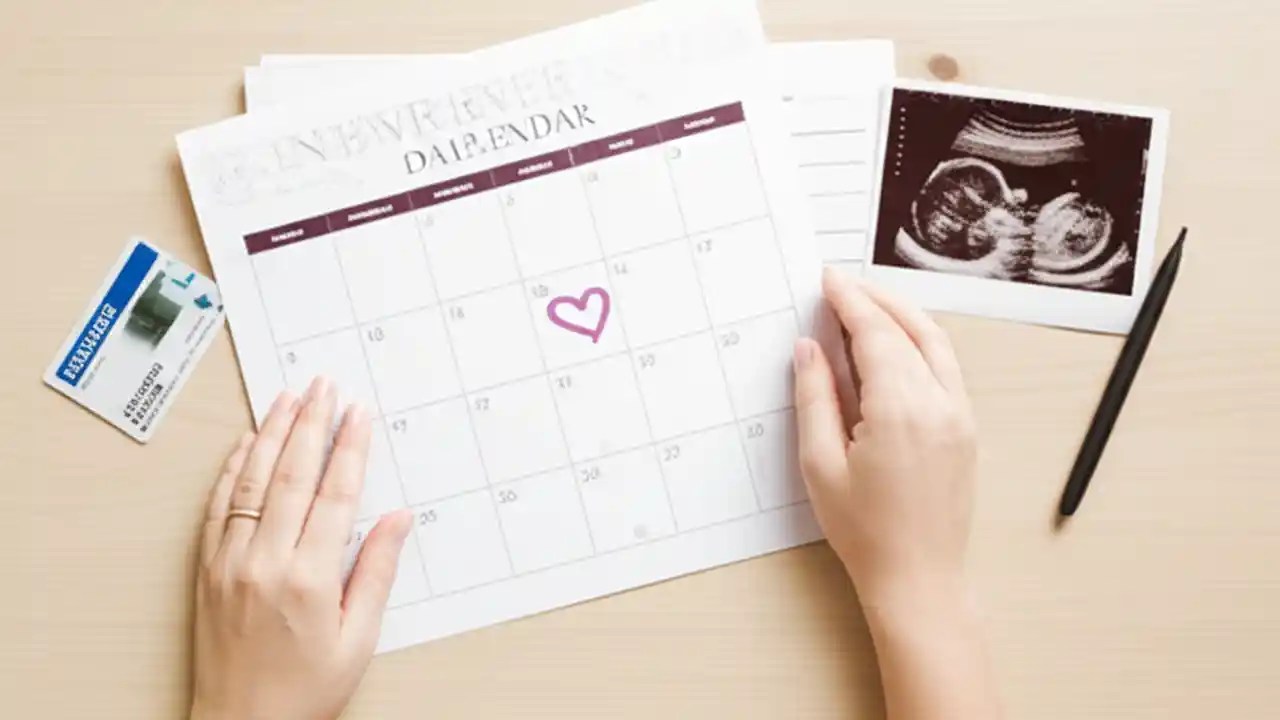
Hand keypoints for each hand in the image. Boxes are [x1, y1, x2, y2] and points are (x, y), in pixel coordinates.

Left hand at [191, 378, 412, 719]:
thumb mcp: (357, 640)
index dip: (349, 447)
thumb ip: (376, 572)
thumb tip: (397, 519)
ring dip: (271, 433)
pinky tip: (243, 444)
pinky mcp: (207, 569)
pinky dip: (230, 469)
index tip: (358, 413)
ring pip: (251, 480)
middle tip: (324, 385)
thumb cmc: (303, 692)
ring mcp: (230, 561)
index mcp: (309, 577)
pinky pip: (218, 506)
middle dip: (311, 423)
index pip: (335, 493)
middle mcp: (264, 560)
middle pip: (292, 473)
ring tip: (287, 397)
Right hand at [794, 269, 976, 610]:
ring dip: (901, 315)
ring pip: (935, 342)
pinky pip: (946, 367)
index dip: (848, 301)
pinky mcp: (967, 428)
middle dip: (874, 299)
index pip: (875, 333)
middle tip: (841, 284)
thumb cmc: (866, 532)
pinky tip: (895, 344)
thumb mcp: (820, 464)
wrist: (919, 578)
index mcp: (900, 409)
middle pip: (909, 327)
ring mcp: (960, 415)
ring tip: (866, 305)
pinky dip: (921, 341)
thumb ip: (814, 398)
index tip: (828, 280)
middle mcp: (939, 404)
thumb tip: (810, 349)